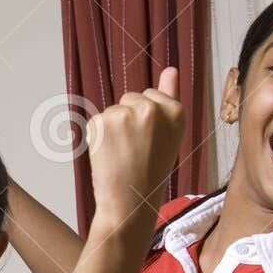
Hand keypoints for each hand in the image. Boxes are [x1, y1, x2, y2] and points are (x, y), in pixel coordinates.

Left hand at [87, 66, 184, 227]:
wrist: (129, 203)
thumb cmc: (151, 172)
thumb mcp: (169, 135)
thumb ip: (170, 97)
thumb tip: (171, 69)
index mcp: (175, 111)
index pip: (152, 96)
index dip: (147, 121)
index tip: (151, 141)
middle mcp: (152, 109)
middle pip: (130, 98)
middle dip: (129, 120)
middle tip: (136, 150)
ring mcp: (126, 114)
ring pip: (113, 110)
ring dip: (113, 129)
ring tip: (123, 155)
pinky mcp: (102, 122)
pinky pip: (97, 121)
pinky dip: (98, 137)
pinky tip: (109, 155)